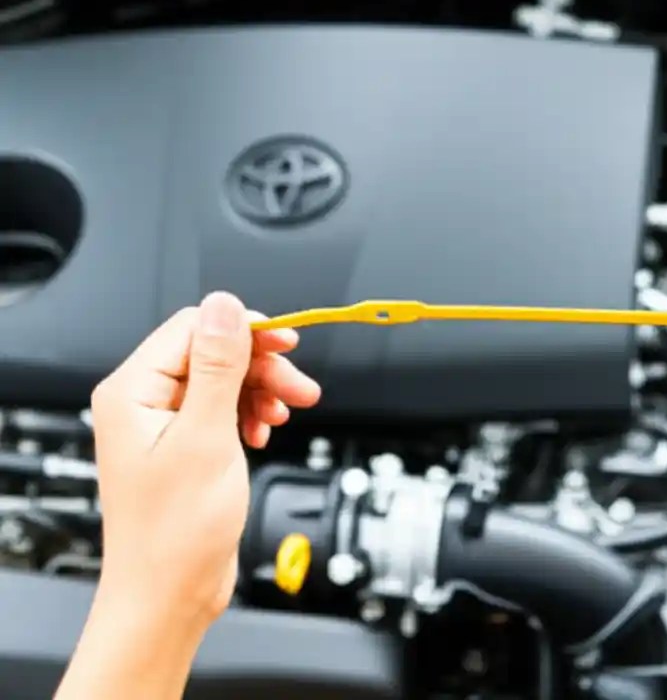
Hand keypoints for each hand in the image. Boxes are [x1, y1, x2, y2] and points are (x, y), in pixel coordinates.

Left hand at [89, 292, 320, 628]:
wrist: (170, 593)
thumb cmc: (175, 533)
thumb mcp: (206, 437)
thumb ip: (216, 366)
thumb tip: (225, 307)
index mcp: (132, 391)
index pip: (193, 329)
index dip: (245, 332)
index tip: (288, 344)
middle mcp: (142, 403)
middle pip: (213, 353)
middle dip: (261, 367)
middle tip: (300, 388)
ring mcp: (163, 425)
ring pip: (223, 380)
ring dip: (262, 391)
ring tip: (289, 412)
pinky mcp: (184, 446)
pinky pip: (223, 409)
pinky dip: (251, 415)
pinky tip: (266, 432)